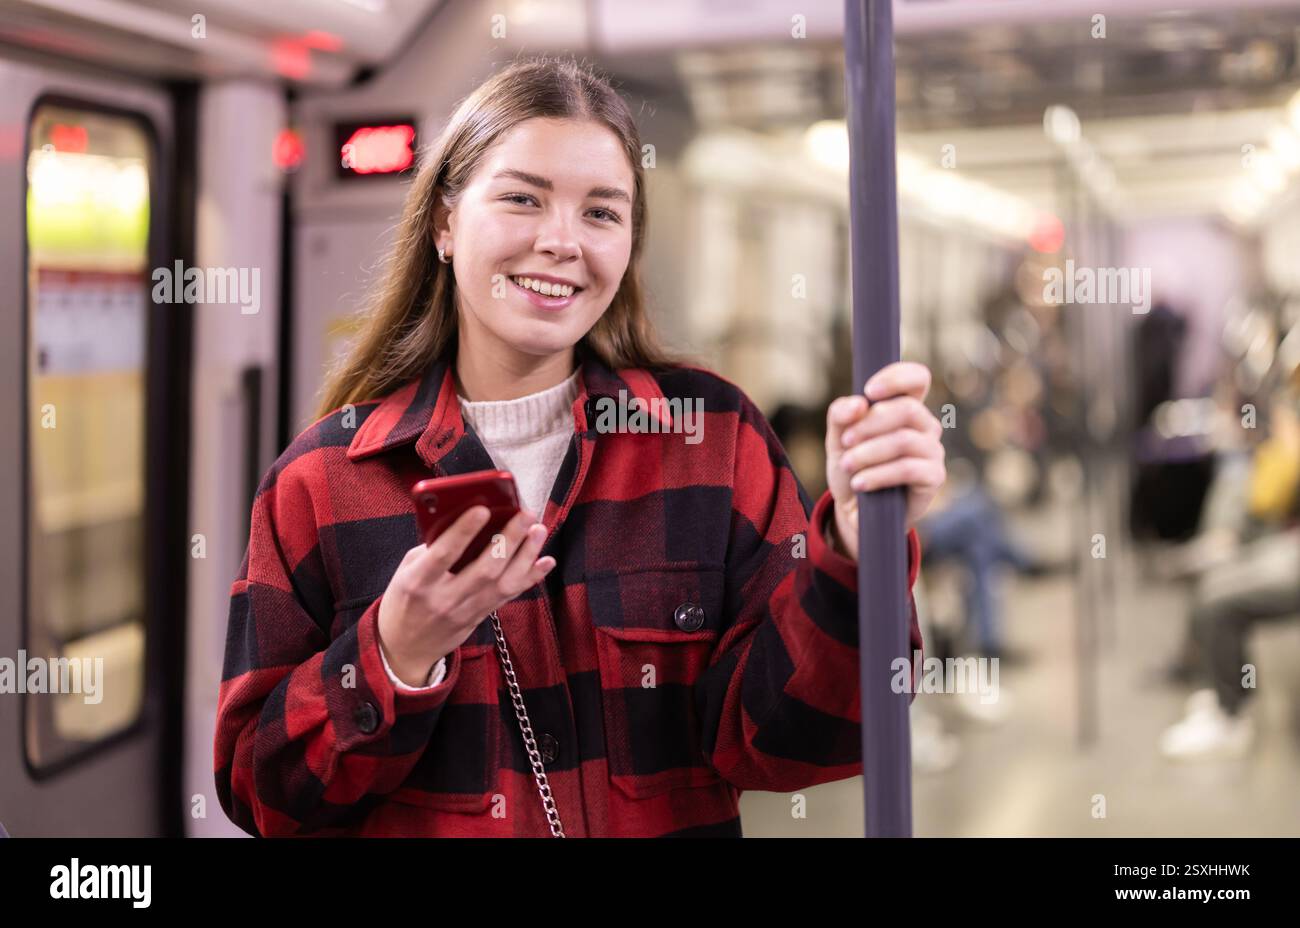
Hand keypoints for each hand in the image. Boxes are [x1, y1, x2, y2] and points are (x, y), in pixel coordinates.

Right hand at [377, 505, 554, 685]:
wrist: (404, 647)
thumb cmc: (405, 599)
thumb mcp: (406, 570)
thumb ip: (432, 548)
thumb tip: (464, 520)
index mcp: (418, 582)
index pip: (443, 554)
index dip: (464, 531)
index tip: (483, 509)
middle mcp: (444, 598)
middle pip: (484, 569)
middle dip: (508, 539)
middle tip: (525, 515)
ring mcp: (465, 610)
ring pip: (503, 583)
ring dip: (526, 555)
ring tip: (538, 531)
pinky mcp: (480, 617)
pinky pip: (509, 595)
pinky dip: (530, 577)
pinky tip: (546, 561)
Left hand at [823, 361, 945, 559]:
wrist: (855, 510)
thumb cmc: (852, 467)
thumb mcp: (838, 438)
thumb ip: (841, 415)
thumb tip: (858, 404)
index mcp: (905, 408)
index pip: (917, 378)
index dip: (897, 377)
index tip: (869, 391)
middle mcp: (924, 425)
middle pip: (907, 409)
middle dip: (870, 423)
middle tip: (845, 440)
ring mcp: (932, 451)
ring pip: (904, 440)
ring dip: (869, 452)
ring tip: (847, 465)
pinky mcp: (933, 477)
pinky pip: (908, 469)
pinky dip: (878, 475)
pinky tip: (859, 483)